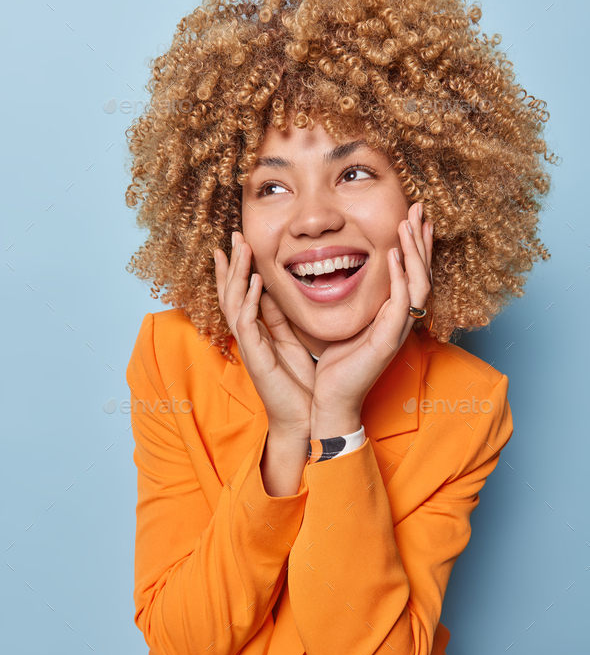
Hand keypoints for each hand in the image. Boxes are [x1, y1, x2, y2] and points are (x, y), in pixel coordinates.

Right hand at [214, 232, 316, 439]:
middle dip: (231, 264)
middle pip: (230, 294)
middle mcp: (248, 338)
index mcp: (258, 333)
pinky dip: (250, 300)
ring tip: (241, 248)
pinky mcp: (255, 358)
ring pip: (234, 303)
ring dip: (237, 274)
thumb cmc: (302, 386)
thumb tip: (274, 292)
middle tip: (232, 236)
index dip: (238, 270)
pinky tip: (256, 281)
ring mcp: (249, 348)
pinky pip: (247, 323)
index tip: (240, 243)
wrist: (307, 418)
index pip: (241, 295)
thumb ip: (280, 318)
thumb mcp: (293, 341)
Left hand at [311, 203, 432, 435]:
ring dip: (416, 252)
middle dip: (421, 239)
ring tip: (410, 224)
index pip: (410, 274)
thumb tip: (328, 269)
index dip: (413, 246)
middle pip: (422, 273)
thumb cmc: (333, 366)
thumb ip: (343, 297)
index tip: (410, 217)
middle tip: (420, 208)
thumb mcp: (339, 322)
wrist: (330, 401)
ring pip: (419, 284)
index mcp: (390, 316)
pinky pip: (403, 304)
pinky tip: (396, 255)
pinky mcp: (388, 342)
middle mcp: (400, 322)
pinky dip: (402, 278)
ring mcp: (397, 331)